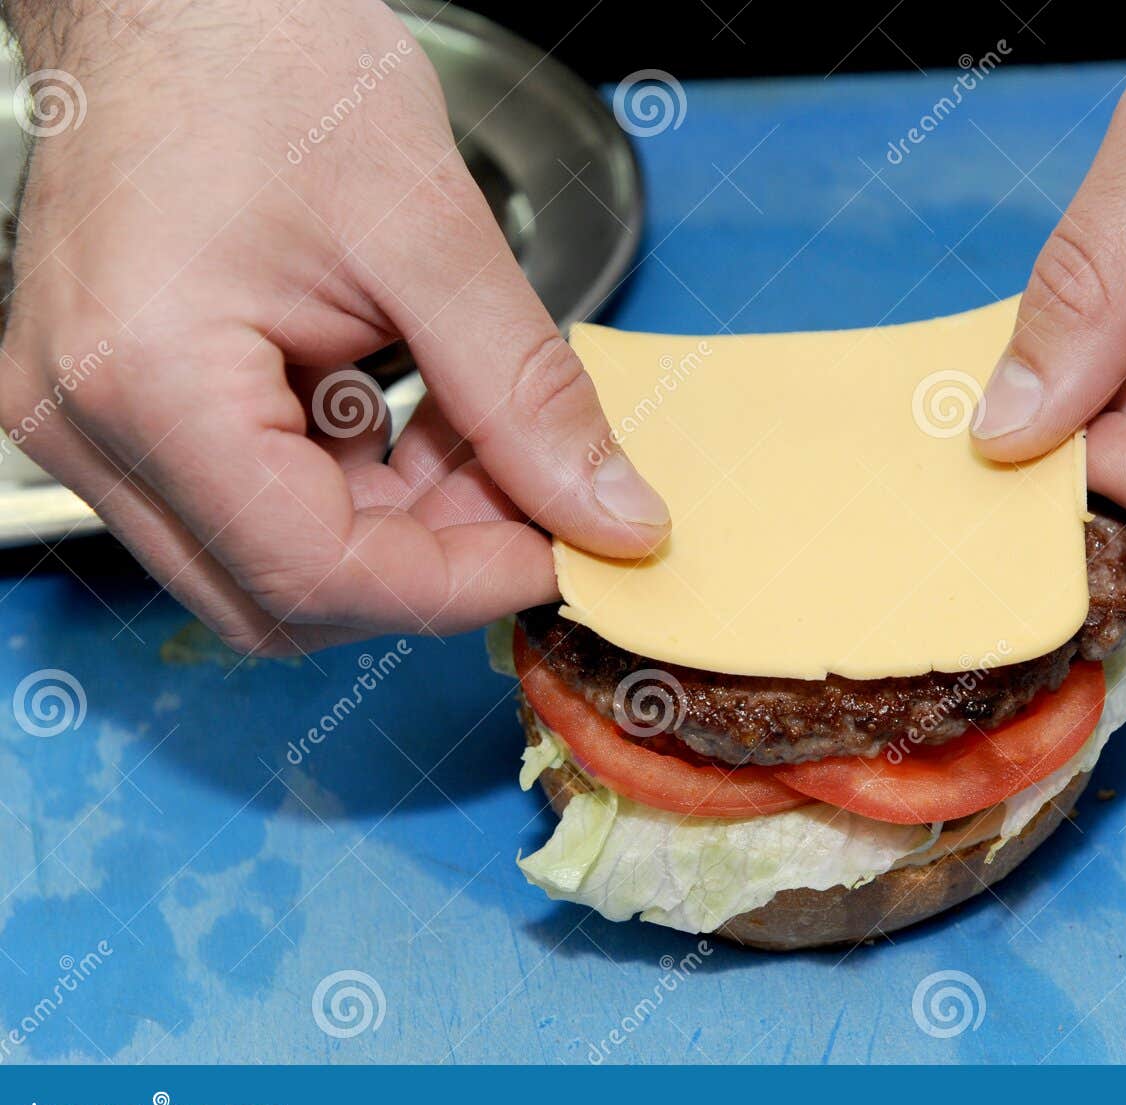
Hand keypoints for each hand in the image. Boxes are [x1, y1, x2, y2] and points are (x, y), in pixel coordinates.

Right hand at [0, 0, 668, 654]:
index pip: (312, 571)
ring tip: (476, 430)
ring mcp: (90, 424)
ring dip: (401, 528)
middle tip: (532, 490)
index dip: (459, 585)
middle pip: (285, 594)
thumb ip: (527, 393)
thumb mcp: (431, 231)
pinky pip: (253, 507)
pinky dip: (358, 487)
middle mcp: (87, 426)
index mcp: (148, 380)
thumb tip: (611, 516)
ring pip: (272, 566)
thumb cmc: (268, 61)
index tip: (562, 552)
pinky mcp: (122, 410)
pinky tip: (416, 414)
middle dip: (433, 561)